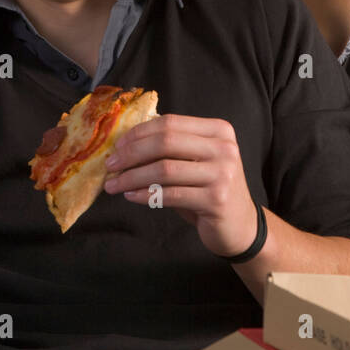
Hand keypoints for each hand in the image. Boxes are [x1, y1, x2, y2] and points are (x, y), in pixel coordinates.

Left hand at [103, 114, 258, 257]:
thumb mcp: (195, 162)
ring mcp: (223, 173)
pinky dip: (145, 194)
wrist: (240, 225)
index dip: (139, 133)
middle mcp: (224, 147)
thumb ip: (171, 149)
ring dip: (132, 177)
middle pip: (166, 142)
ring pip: (165, 169)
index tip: (117, 146)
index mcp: (218, 130)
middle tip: (110, 165)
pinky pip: (170, 194)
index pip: (170, 123)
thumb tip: (125, 144)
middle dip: (132, 153)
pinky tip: (131, 196)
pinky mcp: (216, 199)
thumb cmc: (209, 190)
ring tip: (114, 185)